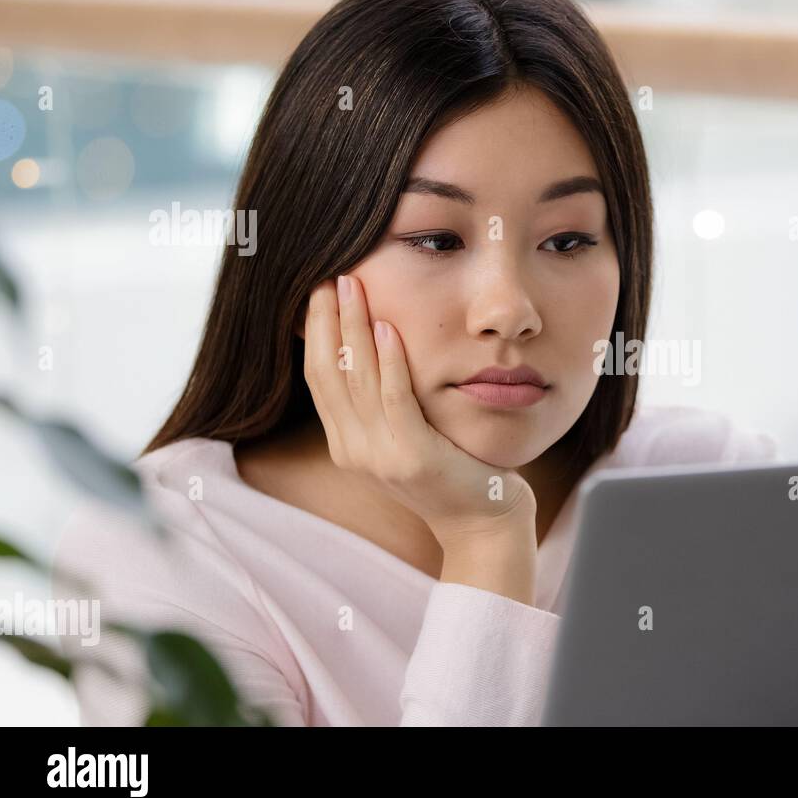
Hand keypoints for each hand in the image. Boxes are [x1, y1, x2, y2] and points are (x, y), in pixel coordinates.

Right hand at [301, 274, 536, 556]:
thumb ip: (384, 401)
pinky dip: (390, 363)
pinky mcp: (413, 457)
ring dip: (354, 328)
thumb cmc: (453, 469)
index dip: (315, 331)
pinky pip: (396, 400)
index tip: (320, 289)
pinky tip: (391, 327)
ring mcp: (381, 457)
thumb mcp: (406, 434)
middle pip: (329, 373)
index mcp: (347, 443)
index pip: (319, 377)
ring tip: (354, 287)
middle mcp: (355, 450)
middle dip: (326, 321)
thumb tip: (373, 344)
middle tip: (331, 276)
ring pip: (357, 381)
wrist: (482, 521)